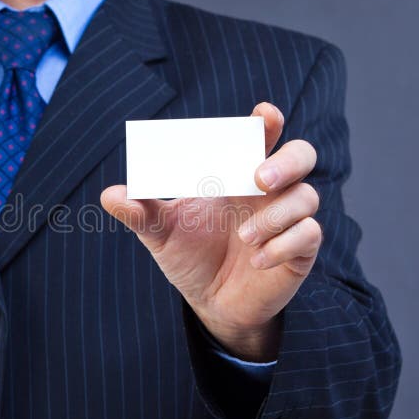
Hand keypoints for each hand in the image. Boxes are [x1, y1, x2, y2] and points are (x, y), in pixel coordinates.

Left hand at [100, 103, 321, 361]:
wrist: (210, 304)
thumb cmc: (189, 256)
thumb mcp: (161, 234)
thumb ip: (141, 212)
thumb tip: (110, 196)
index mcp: (238, 175)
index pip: (261, 137)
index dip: (267, 121)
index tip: (264, 115)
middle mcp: (269, 192)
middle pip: (301, 155)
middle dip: (287, 161)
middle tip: (259, 179)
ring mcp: (287, 219)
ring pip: (306, 197)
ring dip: (275, 216)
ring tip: (244, 237)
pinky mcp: (299, 250)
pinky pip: (308, 235)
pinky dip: (284, 245)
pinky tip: (258, 260)